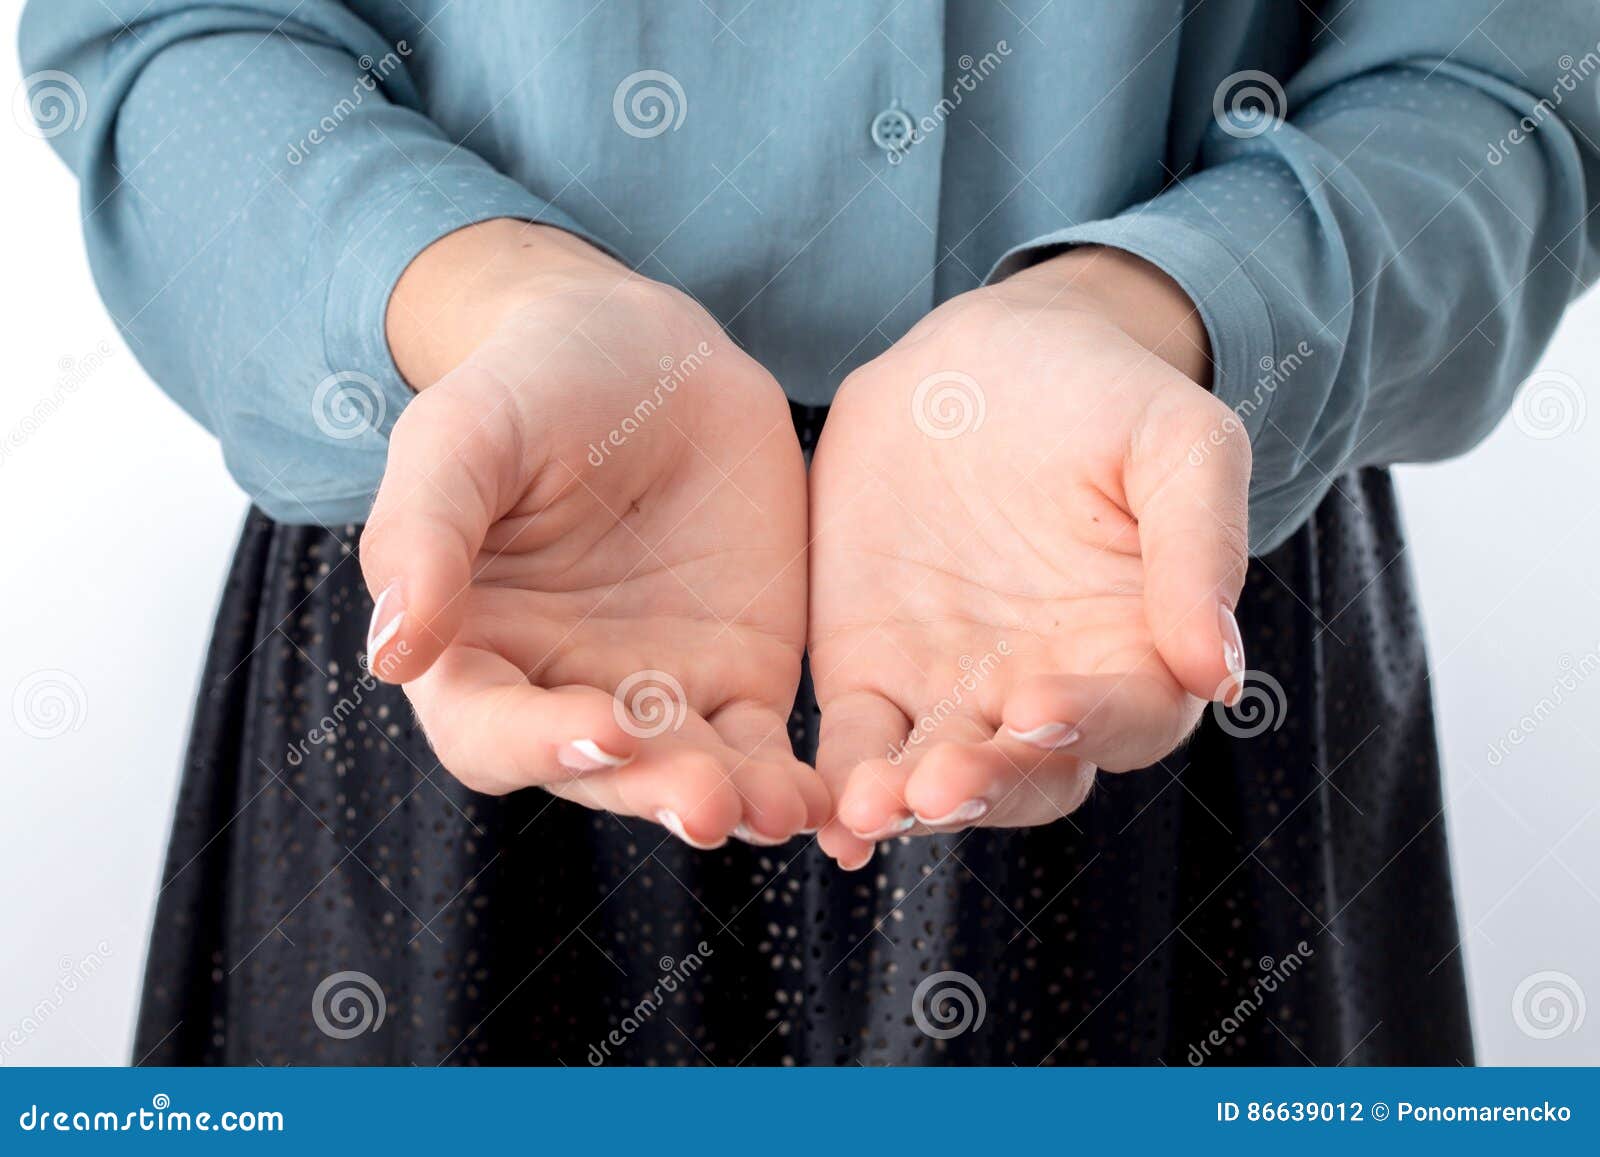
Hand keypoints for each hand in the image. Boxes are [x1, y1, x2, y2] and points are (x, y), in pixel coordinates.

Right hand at [360, 220, 826, 847]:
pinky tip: (826, 795)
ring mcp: (656, 693)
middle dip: (652, 790)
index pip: (490, 731)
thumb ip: (422, 535)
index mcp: (473, 650)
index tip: (605, 725)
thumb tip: (391, 654)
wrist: (652, 353)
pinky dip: (792, 782)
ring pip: (687, 775)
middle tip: (708, 800)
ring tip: (779, 808)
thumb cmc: (531, 385)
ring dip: (732, 801)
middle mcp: (560, 690)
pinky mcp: (738, 680)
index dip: (538, 742)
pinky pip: (764, 750)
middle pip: (599, 772)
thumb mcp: (462, 435)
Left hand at [808, 247, 1251, 868]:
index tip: (1041, 710)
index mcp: (1136, 652)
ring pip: (937, 777)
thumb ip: (1201, 549)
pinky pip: (856, 746)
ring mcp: (952, 694)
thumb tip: (1219, 676)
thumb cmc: (1101, 395)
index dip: (1091, 725)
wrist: (975, 358)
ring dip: (907, 801)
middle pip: (1030, 776)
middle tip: (941, 784)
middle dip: (988, 786)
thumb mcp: (1176, 442)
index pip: (1128, 719)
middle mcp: (1046, 694)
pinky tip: (825, 810)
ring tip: (871, 804)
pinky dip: (840, 783)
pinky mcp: (870, 677)